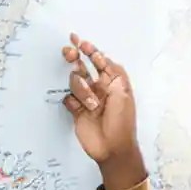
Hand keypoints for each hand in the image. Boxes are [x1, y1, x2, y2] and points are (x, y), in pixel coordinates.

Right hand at [60, 34, 142, 180]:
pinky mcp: (76, 110)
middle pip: (82, 67)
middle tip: (69, 53)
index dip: (90, 50)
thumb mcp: (122, 93)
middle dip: (75, 58)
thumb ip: (113, 72)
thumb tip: (103, 56)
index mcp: (112, 82)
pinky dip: (73, 102)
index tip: (81, 42)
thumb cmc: (122, 121)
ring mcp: (86, 99)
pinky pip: (68, 98)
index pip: (100, 61)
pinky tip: (82, 110)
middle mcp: (99, 88)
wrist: (112, 147)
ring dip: (81, 89)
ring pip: (74, 82)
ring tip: (92, 104)